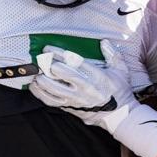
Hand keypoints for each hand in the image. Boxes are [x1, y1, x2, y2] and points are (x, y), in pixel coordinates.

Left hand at [31, 43, 147, 123]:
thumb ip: (113, 55)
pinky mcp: (71, 108)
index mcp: (97, 77)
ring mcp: (76, 100)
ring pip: (54, 90)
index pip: (76, 63)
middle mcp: (85, 88)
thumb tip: (104, 42)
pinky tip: (35, 86)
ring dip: (42, 80)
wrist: (119, 115)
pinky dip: (41, 94)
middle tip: (41, 59)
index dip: (60, 54)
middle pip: (63, 75)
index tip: (49, 48)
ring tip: (36, 73)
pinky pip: (52, 102)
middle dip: (48, 65)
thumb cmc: (119, 91)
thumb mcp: (121, 71)